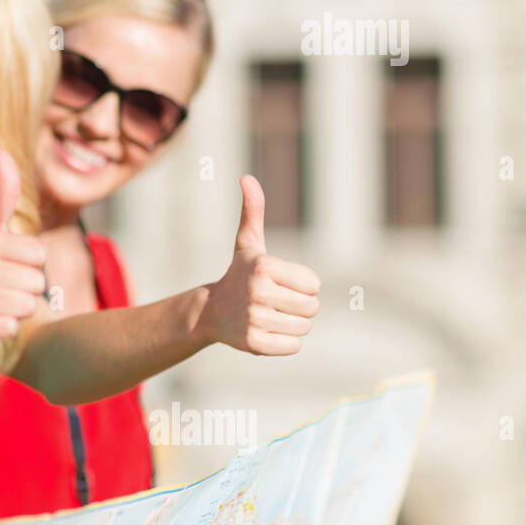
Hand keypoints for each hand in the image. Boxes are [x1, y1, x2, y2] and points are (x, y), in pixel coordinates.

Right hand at [0, 151, 47, 356]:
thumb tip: (1, 152)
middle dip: (27, 289)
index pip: (38, 252)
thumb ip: (3, 194)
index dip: (32, 263)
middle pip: (36, 281)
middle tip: (5, 290)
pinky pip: (12, 327)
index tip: (11, 264)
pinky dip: (8, 328)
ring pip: (27, 305)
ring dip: (19, 310)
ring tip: (0, 306)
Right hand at [197, 175, 320, 354]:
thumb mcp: (248, 244)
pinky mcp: (255, 343)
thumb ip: (253, 211)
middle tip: (274, 301)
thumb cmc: (239, 275)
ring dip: (291, 324)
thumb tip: (247, 178)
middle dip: (298, 306)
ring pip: (303, 327)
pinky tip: (265, 331)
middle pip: (312, 307)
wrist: (211, 312)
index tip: (278, 283)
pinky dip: (283, 342)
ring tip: (268, 315)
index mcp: (264, 266)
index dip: (302, 285)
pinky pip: (293, 346)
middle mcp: (258, 292)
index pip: (314, 284)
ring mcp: (255, 319)